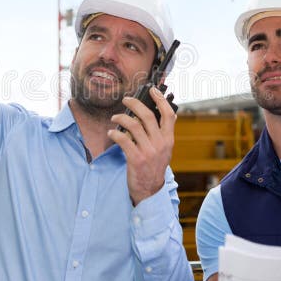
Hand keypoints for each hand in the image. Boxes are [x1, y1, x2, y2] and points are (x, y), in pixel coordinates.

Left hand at [108, 86, 175, 205]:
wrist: (150, 190)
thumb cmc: (154, 167)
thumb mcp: (164, 150)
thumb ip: (162, 133)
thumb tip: (156, 114)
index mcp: (168, 139)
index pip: (168, 114)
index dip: (160, 100)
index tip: (152, 90)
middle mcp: (160, 144)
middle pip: (147, 115)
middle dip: (135, 104)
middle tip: (126, 99)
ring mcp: (149, 151)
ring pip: (134, 125)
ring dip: (122, 117)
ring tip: (116, 117)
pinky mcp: (136, 158)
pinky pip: (123, 139)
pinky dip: (115, 133)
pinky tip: (112, 132)